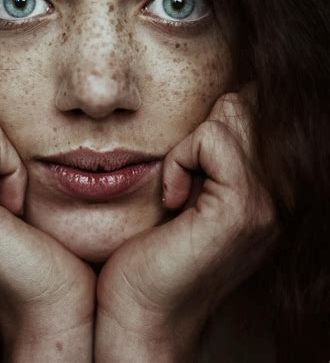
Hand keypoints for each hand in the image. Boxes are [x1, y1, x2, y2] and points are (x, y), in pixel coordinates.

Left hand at [95, 86, 279, 360]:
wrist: (143, 314)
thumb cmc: (153, 254)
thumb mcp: (189, 195)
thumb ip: (208, 157)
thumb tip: (214, 108)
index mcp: (267, 191)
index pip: (250, 112)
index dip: (206, 126)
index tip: (183, 170)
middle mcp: (279, 195)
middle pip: (242, 108)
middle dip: (198, 132)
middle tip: (178, 178)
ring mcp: (267, 203)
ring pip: (228, 116)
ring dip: (186, 147)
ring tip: (175, 191)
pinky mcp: (242, 209)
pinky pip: (210, 140)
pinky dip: (179, 161)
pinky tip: (171, 199)